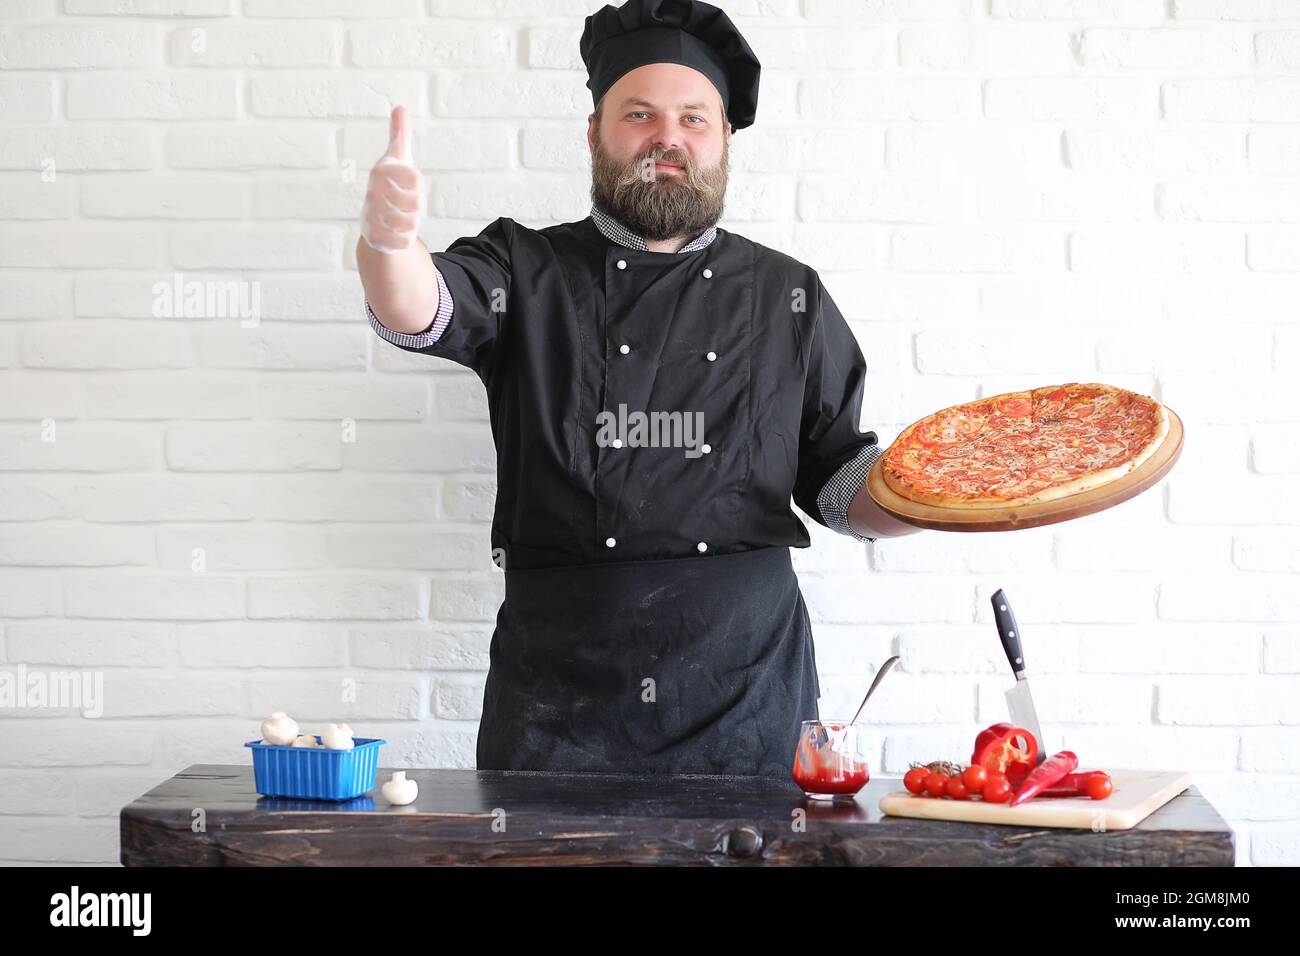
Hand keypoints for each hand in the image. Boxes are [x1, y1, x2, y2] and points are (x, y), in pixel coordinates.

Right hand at [360, 105, 424, 253]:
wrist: (375, 220)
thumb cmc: (390, 185)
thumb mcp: (397, 159)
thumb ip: (399, 135)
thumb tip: (399, 107)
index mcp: (379, 174)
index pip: (409, 176)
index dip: (414, 182)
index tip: (412, 183)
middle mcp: (372, 195)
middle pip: (412, 202)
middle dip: (414, 205)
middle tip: (408, 204)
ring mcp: (372, 218)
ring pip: (408, 222)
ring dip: (411, 222)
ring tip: (405, 219)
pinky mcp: (376, 239)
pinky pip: (400, 241)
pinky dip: (405, 239)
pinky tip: (400, 233)